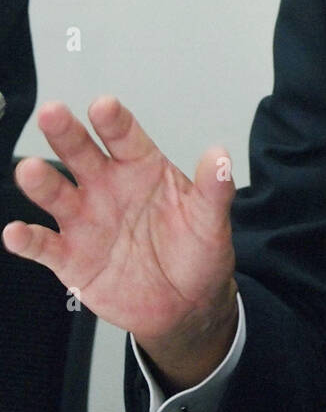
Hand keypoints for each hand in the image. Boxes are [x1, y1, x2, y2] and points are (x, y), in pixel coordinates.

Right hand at [2, 96, 237, 389]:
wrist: (185, 304)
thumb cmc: (196, 251)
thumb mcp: (210, 219)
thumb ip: (214, 188)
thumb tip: (220, 156)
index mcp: (141, 169)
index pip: (125, 138)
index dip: (113, 121)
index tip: (104, 107)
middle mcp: (107, 187)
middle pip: (82, 154)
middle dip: (66, 134)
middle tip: (52, 114)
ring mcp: (85, 221)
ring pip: (56, 194)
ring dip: (41, 181)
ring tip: (29, 170)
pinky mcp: (70, 257)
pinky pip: (44, 245)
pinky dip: (27, 239)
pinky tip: (16, 232)